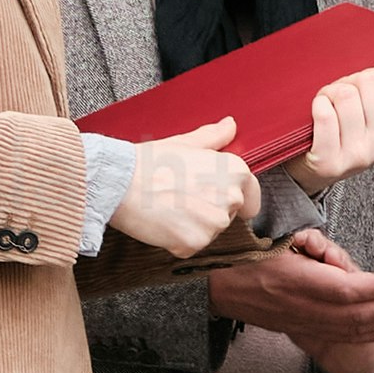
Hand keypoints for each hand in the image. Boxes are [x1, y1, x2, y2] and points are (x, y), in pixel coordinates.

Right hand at [102, 118, 262, 264]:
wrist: (121, 183)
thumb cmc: (150, 162)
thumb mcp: (186, 143)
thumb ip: (213, 138)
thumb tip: (230, 126)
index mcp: (235, 172)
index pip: (252, 195)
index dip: (235, 196)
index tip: (215, 195)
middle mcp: (231, 198)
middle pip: (229, 214)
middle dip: (209, 209)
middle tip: (180, 195)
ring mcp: (214, 224)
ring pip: (209, 231)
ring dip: (193, 225)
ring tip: (169, 207)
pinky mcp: (195, 243)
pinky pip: (191, 246)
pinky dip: (177, 240)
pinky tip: (162, 222)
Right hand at [210, 231, 373, 372]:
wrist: (210, 282)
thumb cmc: (240, 249)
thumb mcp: (267, 235)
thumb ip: (301, 242)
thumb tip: (321, 247)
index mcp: (289, 280)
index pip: (343, 291)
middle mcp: (297, 307)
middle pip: (355, 316)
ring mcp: (299, 322)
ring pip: (352, 329)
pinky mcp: (301, 329)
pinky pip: (343, 336)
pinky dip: (373, 333)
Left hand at [277, 59, 373, 190]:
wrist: (320, 169)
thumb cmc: (353, 133)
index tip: (366, 91)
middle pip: (369, 81)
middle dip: (352, 82)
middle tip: (344, 99)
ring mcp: (358, 156)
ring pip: (346, 95)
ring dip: (331, 93)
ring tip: (330, 106)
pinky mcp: (330, 162)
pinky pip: (325, 115)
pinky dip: (318, 106)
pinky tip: (320, 113)